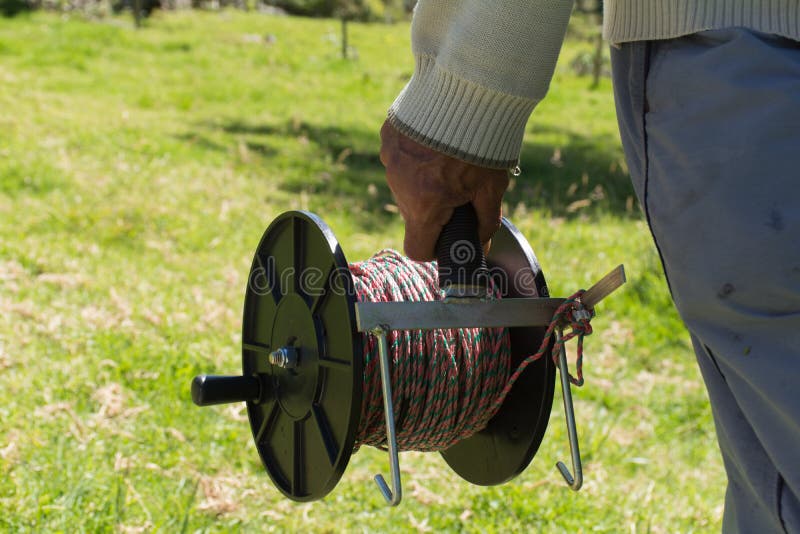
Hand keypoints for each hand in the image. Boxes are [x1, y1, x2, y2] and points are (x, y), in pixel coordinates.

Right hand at [379, 120, 508, 260]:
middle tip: (458, 187)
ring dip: (422, 180)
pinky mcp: (387, 136)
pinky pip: (398, 157)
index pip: (416, 248)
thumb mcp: (491, 188)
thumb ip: (485, 223)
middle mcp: (400, 186)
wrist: (470, 88)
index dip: (433, 248)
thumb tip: (480, 246)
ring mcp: (389, 159)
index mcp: (425, 205)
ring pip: (404, 185)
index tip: (447, 235)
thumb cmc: (484, 142)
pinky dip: (413, 154)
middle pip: (412, 214)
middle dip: (433, 208)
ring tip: (447, 158)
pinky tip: (434, 139)